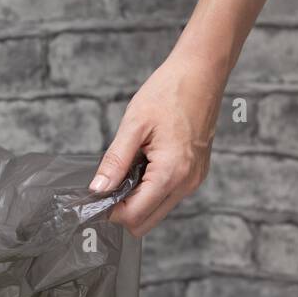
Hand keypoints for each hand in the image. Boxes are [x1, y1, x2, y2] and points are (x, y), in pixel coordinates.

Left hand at [94, 52, 224, 237]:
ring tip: (128, 168)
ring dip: (137, 200)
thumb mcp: (134, 125)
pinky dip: (151, 190)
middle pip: (146, 222)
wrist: (202, 74)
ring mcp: (193, 180)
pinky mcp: (195, 174)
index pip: (134, 215)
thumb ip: (115, 161)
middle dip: (123, 211)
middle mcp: (186, 183)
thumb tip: (97, 189)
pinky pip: (169, 195)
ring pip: (157, 211)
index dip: (110, 211)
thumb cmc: (169, 92)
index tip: (95, 196)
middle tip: (108, 185)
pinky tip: (145, 164)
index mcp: (171, 173)